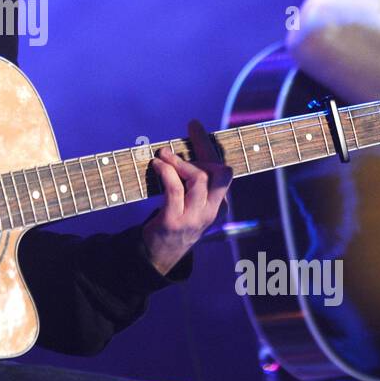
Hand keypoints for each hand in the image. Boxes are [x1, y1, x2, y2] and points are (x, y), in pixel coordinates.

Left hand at [142, 120, 233, 272]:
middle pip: (220, 173)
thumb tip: (176, 145)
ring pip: (199, 179)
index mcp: (219, 204)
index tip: (193, 124)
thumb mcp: (188, 200)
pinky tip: (157, 166)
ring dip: (179, 162)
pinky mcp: (175, 222)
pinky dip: (166, 173)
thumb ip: (189, 178)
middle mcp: (212, 211)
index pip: (222, 169)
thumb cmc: (174, 219)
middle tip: (174, 149)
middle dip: (200, 152)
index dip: (206, 144)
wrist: (160, 256)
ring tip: (162, 157)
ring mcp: (195, 218)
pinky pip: (176, 190)